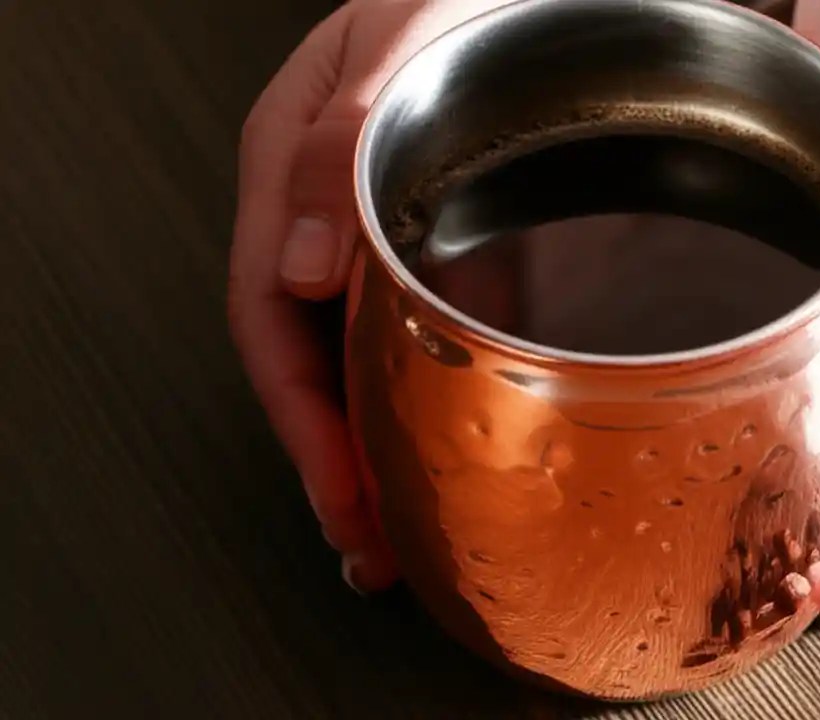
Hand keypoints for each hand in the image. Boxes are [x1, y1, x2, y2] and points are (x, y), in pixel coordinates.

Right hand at [229, 0, 516, 593]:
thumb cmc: (475, 2)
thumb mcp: (400, 46)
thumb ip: (339, 148)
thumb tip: (296, 271)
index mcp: (290, 165)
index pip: (268, 315)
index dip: (300, 415)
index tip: (339, 486)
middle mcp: (328, 213)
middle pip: (309, 357)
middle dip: (333, 460)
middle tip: (370, 544)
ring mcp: (385, 237)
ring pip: (361, 360)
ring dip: (375, 450)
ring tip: (399, 532)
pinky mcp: (448, 250)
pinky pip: (421, 339)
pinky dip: (424, 407)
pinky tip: (442, 457)